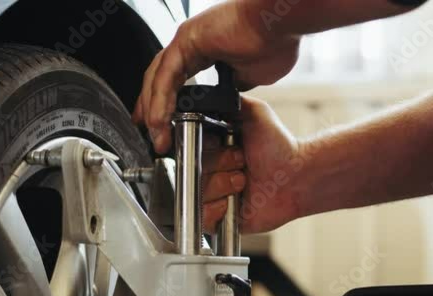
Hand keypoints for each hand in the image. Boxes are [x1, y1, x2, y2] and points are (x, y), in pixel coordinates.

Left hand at [133, 1, 300, 152]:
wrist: (282, 22)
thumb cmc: (276, 40)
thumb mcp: (252, 77)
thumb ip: (234, 87)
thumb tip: (230, 99)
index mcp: (205, 49)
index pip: (175, 82)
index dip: (167, 105)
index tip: (165, 127)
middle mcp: (192, 42)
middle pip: (160, 80)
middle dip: (152, 109)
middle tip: (151, 134)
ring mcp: (187, 39)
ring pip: (159, 79)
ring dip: (154, 110)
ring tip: (155, 135)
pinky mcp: (187, 39)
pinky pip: (166, 76)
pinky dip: (160, 100)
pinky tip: (159, 120)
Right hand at [202, 97, 306, 233]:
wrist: (295, 177)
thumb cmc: (279, 148)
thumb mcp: (255, 113)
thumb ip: (230, 102)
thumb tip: (209, 93)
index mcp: (210, 150)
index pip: (187, 150)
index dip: (207, 149)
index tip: (228, 145)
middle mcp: (208, 172)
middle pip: (191, 172)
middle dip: (220, 166)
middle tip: (242, 162)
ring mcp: (211, 196)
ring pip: (197, 194)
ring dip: (224, 186)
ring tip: (243, 181)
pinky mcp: (218, 219)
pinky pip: (203, 216)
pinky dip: (219, 208)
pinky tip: (235, 201)